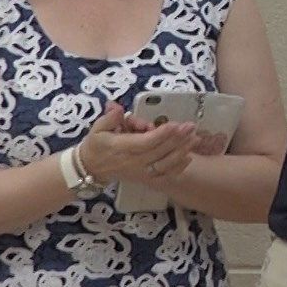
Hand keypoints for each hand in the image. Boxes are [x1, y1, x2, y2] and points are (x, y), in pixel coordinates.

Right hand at [78, 102, 198, 184]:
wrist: (91, 168)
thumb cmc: (96, 144)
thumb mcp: (97, 128)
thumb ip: (109, 117)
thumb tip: (117, 107)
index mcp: (120, 147)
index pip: (144, 142)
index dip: (161, 134)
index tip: (174, 124)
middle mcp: (132, 162)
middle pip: (159, 152)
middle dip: (177, 139)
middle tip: (191, 126)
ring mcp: (140, 172)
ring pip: (164, 164)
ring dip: (182, 151)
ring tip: (195, 139)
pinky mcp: (144, 178)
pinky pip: (164, 176)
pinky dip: (178, 168)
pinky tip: (189, 157)